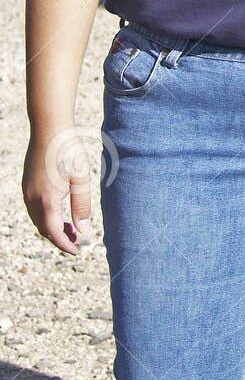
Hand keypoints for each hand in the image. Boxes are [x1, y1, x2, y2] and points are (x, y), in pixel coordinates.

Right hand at [22, 128, 92, 255]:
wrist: (50, 128)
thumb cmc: (69, 150)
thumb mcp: (81, 178)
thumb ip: (82, 205)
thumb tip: (83, 229)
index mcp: (47, 200)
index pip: (53, 233)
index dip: (64, 245)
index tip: (77, 251)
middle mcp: (32, 198)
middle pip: (43, 228)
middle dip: (59, 238)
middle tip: (77, 239)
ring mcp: (27, 191)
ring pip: (37, 219)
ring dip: (51, 227)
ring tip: (70, 227)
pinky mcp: (27, 183)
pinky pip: (34, 208)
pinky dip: (46, 215)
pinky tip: (59, 209)